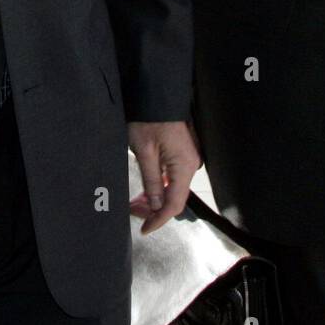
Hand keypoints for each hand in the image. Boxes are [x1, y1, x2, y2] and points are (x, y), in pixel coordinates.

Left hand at [127, 120, 200, 234]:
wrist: (157, 95)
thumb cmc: (149, 120)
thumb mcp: (144, 153)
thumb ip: (152, 182)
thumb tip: (156, 207)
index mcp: (184, 166)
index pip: (174, 204)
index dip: (159, 220)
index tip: (144, 229)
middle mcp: (191, 165)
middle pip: (175, 198)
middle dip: (154, 209)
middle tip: (132, 212)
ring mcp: (189, 159)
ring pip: (173, 188)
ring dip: (155, 198)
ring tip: (135, 202)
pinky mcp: (184, 154)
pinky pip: (174, 177)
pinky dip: (160, 186)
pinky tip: (146, 189)